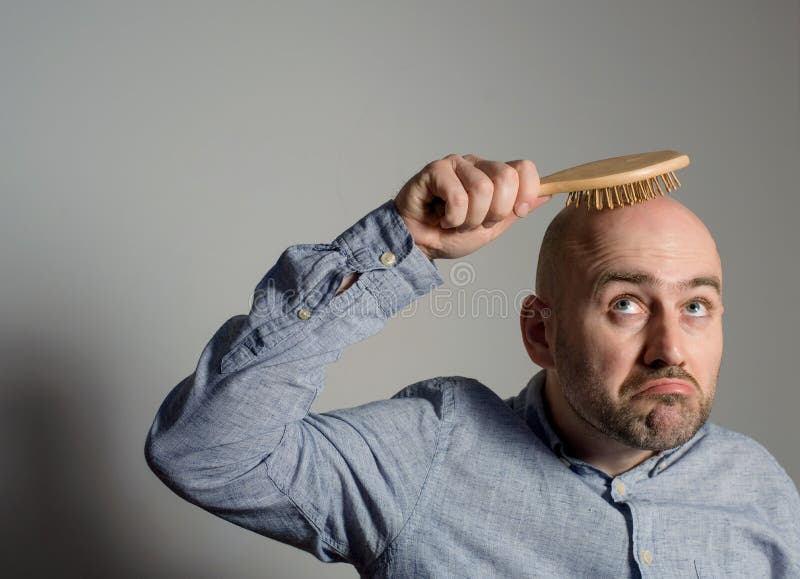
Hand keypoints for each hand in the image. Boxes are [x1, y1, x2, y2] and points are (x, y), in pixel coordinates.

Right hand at [394, 154, 548, 259]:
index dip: (526, 192)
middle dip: (494, 212)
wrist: (417, 246)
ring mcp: (456, 165)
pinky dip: (452, 217)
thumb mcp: (491, 228)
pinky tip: (440, 217)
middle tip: (475, 222)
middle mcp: (476, 165)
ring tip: (455, 222)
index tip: (516, 213)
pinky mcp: (435, 170)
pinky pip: (457, 195)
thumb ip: (515, 211)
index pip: (523, 168)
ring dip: (469, 219)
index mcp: (493, 175)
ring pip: (482, 189)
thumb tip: (546, 194)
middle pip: (506, 178)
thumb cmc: (448, 236)